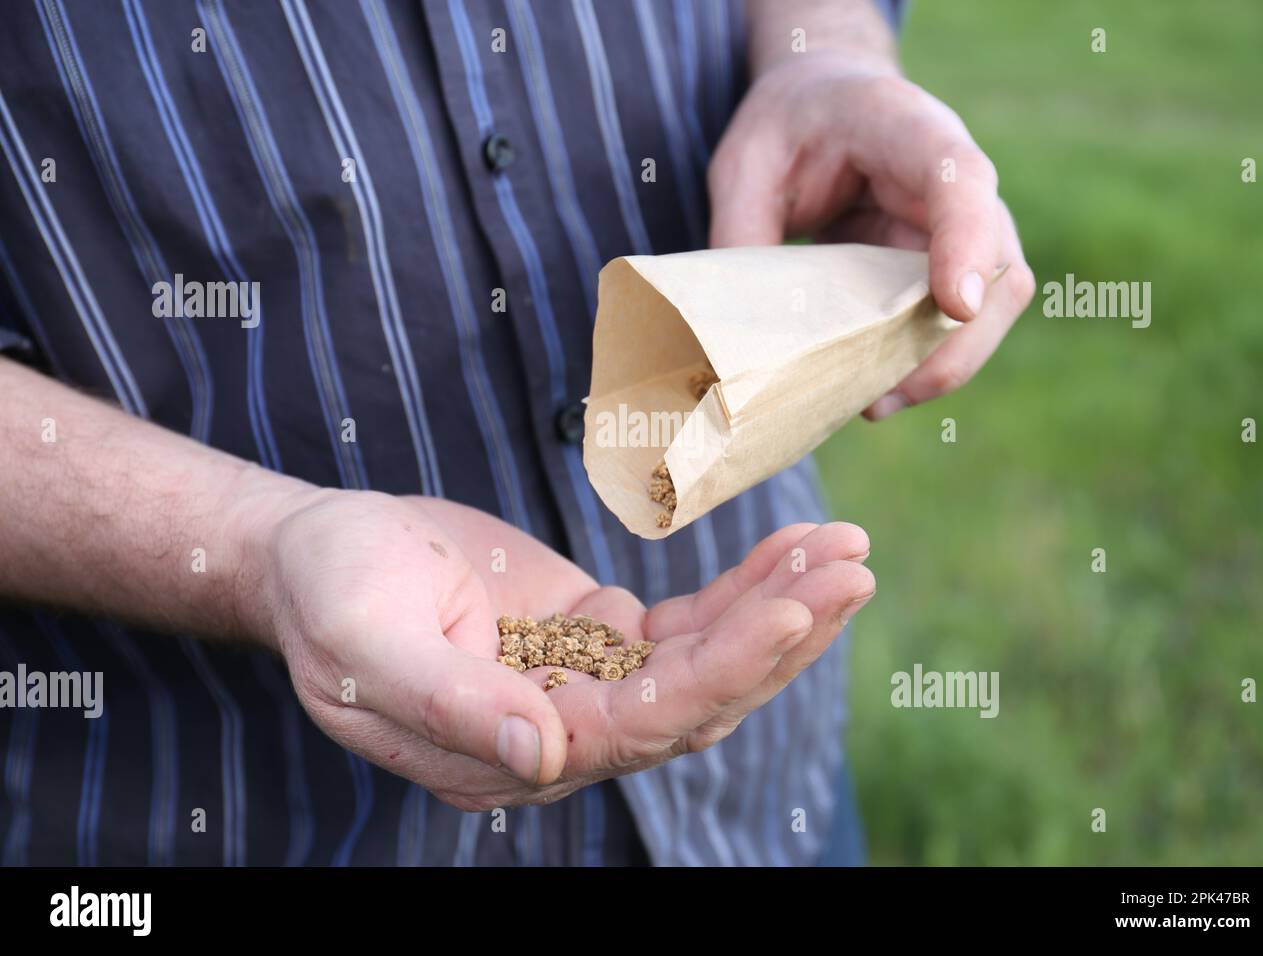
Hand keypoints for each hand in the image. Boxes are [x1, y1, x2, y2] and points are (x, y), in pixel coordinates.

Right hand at [250, 489, 874, 809]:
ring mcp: (586, 682)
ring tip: (845, 552)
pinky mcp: (597, 634)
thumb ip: (452, 704)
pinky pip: (687, 620)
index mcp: (508, 752)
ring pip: (706, 659)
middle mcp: (563, 732)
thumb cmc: (328, 592)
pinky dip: (742, 586)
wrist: (316, 552)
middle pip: (698, 697)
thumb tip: (546, 759)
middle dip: (779, 635)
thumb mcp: (367, 641)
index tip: (787, 609)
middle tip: (852, 569)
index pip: (640, 726)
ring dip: (778, 608)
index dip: (719, 671)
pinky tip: (794, 550)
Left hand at [708, 52, 1035, 418]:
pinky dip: (929, 361)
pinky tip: (877, 389)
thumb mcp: (744, 164)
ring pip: (995, 303)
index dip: (966, 243)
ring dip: (946, 362)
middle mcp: (956, 179)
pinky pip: (965, 322)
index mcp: (907, 128)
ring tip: (875, 403)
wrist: (826, 102)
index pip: (960, 181)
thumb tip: (741, 330)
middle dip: (956, 341)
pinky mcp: (954, 265)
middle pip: (998, 263)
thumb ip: (743, 233)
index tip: (954, 304)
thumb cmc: (790, 126)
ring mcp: (966, 226)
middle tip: (885, 395)